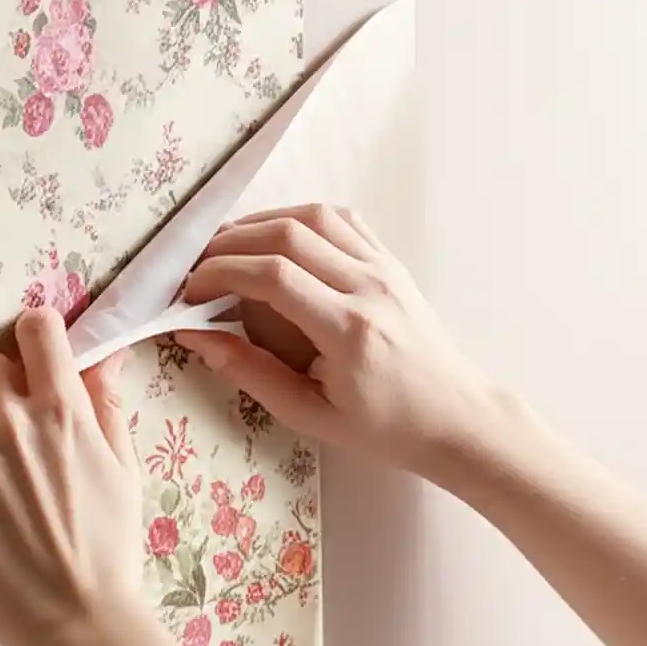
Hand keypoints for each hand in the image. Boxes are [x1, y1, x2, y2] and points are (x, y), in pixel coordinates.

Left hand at [0, 308, 200, 645]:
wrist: (73, 614)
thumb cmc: (110, 543)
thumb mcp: (124, 465)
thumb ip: (107, 401)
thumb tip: (106, 353)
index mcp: (64, 409)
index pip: (38, 329)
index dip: (42, 336)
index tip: (44, 354)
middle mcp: (10, 419)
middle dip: (12, 385)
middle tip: (29, 427)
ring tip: (3, 465)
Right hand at [176, 204, 514, 485]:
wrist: (456, 417)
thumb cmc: (386, 428)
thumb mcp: (311, 415)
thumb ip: (250, 373)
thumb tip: (195, 336)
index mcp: (349, 331)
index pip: (274, 276)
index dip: (221, 272)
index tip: (190, 290)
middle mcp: (369, 288)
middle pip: (289, 234)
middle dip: (230, 242)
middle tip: (197, 265)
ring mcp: (386, 269)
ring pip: (315, 216)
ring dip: (263, 222)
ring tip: (229, 248)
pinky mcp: (393, 262)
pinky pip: (343, 220)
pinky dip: (302, 219)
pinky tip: (278, 238)